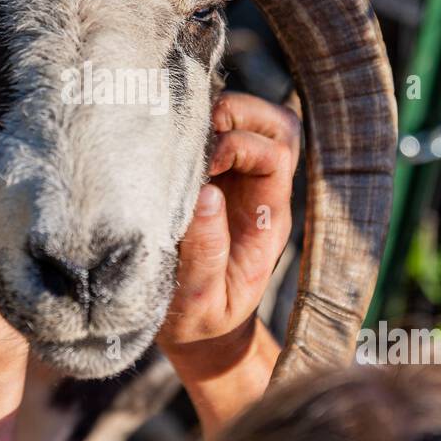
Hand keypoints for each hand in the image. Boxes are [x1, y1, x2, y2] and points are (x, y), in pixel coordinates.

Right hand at [157, 92, 296, 433]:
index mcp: (268, 216)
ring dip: (215, 110)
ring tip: (178, 127)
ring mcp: (234, 177)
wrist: (194, 329)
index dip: (241, 146)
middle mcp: (258, 189)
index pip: (276, 155)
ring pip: (246, 118)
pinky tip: (165, 133)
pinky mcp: (203, 172)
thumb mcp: (203, 298)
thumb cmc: (200, 318)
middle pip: (275, 123)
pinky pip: (209, 130)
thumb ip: (205, 253)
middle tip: (196, 128)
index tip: (202, 166)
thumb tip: (205, 194)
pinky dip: (192, 121)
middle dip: (239, 111)